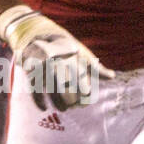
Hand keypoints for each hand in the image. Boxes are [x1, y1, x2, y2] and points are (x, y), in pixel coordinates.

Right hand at [0, 6, 114, 109]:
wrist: (34, 33)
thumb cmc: (63, 47)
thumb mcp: (80, 53)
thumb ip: (95, 67)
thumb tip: (112, 76)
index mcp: (70, 55)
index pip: (80, 77)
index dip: (84, 90)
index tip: (87, 98)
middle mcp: (57, 60)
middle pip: (66, 85)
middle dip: (72, 98)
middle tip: (75, 106)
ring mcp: (42, 66)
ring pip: (51, 89)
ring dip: (58, 102)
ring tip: (64, 109)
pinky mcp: (30, 71)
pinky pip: (34, 88)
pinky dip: (39, 101)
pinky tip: (44, 109)